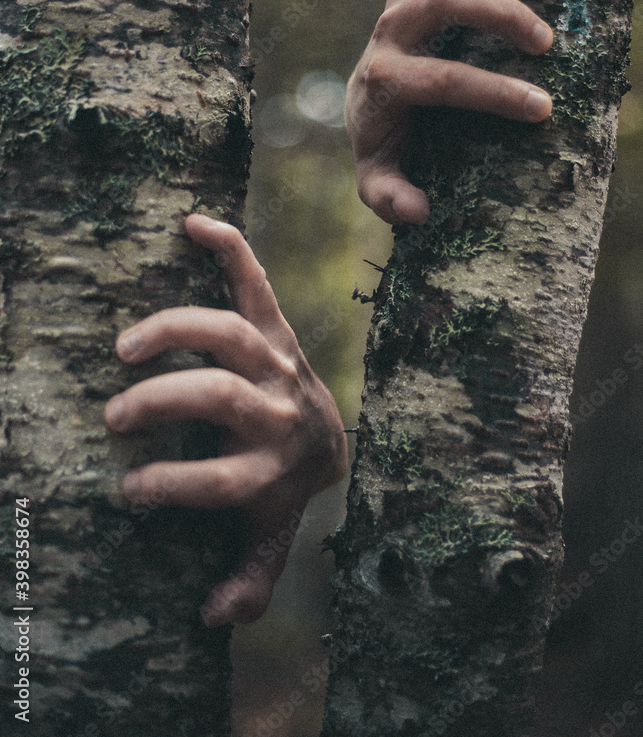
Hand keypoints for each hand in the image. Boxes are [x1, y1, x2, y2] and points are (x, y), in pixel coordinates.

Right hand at [104, 213, 347, 625]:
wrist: (332, 438)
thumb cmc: (284, 487)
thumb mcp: (271, 538)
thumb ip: (251, 580)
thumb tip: (215, 616)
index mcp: (274, 467)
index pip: (221, 480)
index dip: (171, 486)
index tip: (128, 489)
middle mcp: (279, 410)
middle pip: (222, 397)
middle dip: (164, 403)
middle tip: (115, 415)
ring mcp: (280, 362)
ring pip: (231, 332)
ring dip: (176, 330)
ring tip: (127, 347)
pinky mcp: (279, 328)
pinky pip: (256, 280)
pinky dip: (229, 247)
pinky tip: (192, 222)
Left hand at [346, 0, 553, 225]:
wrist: (366, 108)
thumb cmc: (385, 144)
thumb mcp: (378, 181)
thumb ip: (388, 198)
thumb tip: (418, 211)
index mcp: (384, 81)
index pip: (440, 79)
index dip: (492, 93)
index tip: (543, 109)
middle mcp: (388, 30)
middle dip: (500, 15)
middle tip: (547, 42)